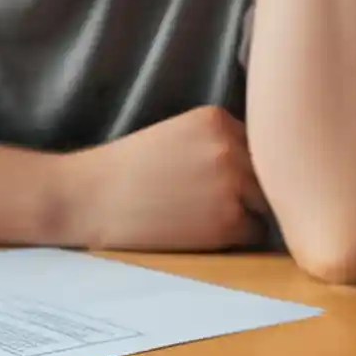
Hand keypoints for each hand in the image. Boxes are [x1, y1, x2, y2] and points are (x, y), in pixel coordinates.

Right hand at [56, 106, 270, 250]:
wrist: (87, 200)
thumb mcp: (174, 135)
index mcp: (216, 118)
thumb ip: (216, 142)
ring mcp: (233, 183)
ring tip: (200, 216)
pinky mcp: (229, 221)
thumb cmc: (124, 171)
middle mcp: (230, 146)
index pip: (257, 145)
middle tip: (203, 202)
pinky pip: (254, 233)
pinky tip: (197, 232)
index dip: (237, 166)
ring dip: (244, 213)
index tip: (204, 178)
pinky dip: (233, 237)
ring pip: (266, 204)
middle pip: (268, 174)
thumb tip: (264, 169)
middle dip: (247, 189)